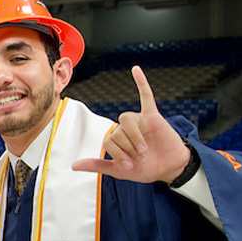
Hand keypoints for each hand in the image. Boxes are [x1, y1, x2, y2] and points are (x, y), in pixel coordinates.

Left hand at [71, 66, 192, 183]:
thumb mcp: (118, 170)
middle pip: (117, 131)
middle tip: (141, 158)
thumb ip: (97, 165)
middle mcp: (125, 128)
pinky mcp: (153, 117)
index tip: (129, 165)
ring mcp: (139, 121)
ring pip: (127, 119)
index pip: (109, 140)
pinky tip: (135, 69)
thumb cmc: (144, 169)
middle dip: (128, 148)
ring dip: (134, 136)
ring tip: (143, 150)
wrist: (168, 168)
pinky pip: (146, 96)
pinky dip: (141, 82)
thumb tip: (73, 166)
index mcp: (116, 139)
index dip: (118, 154)